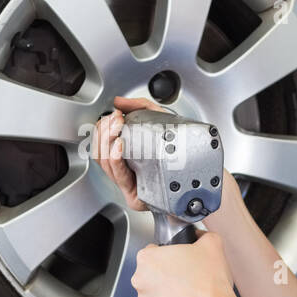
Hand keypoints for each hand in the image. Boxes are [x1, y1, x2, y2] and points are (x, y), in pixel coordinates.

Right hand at [92, 95, 167, 211]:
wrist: (197, 175)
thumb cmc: (177, 152)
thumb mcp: (159, 120)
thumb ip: (139, 107)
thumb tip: (118, 102)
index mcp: (124, 157)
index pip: (101, 144)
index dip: (102, 128)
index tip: (113, 114)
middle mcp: (124, 171)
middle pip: (99, 152)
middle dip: (103, 131)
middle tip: (115, 118)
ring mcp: (127, 184)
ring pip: (104, 162)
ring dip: (107, 141)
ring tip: (117, 126)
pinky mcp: (134, 194)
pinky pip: (118, 175)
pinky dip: (115, 158)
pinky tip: (119, 146)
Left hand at [130, 231, 240, 296]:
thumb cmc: (208, 284)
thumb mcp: (212, 246)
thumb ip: (202, 235)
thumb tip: (198, 236)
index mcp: (147, 259)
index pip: (153, 252)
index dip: (169, 257)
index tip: (181, 263)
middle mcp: (140, 282)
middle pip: (151, 276)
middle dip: (166, 278)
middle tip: (187, 280)